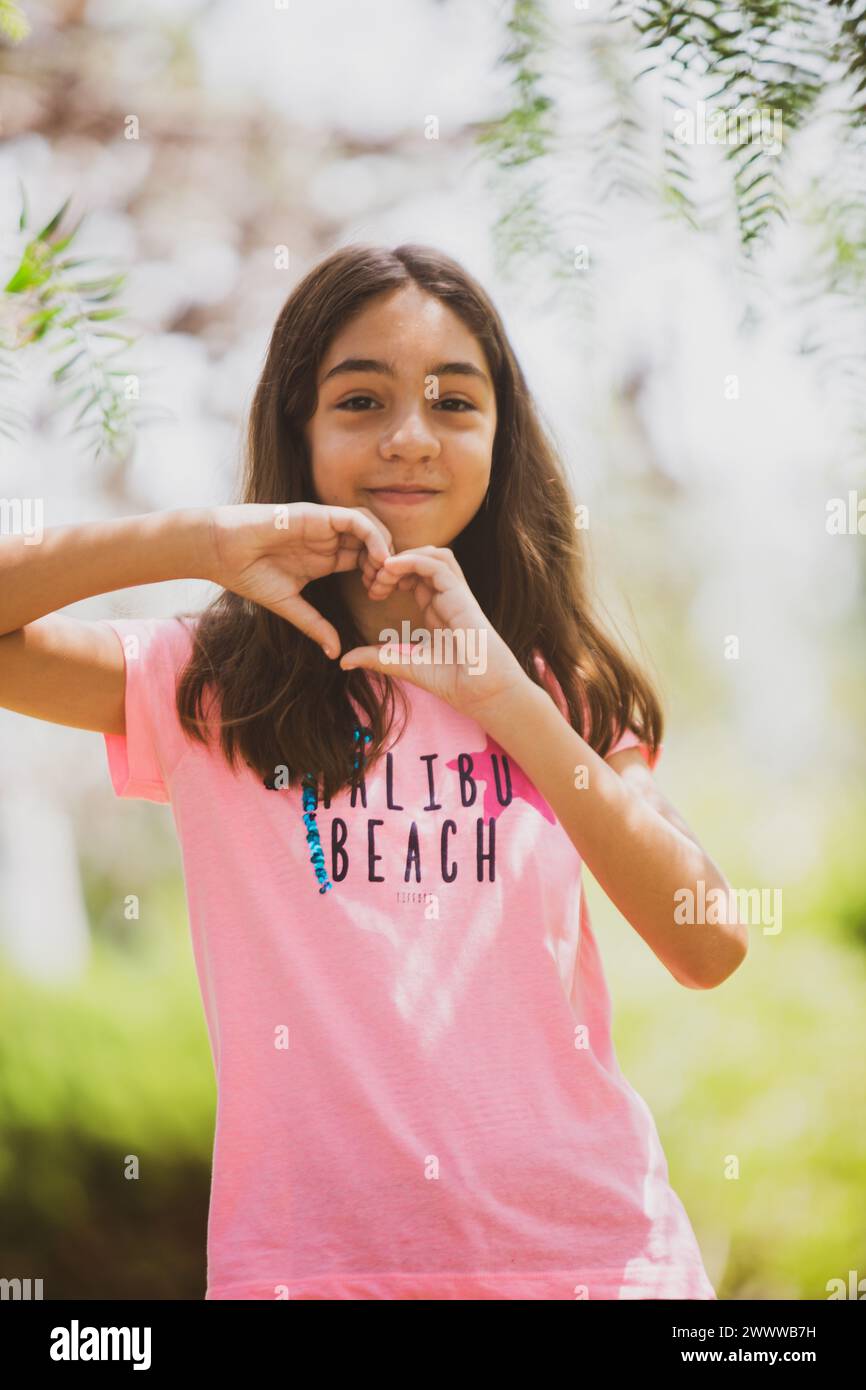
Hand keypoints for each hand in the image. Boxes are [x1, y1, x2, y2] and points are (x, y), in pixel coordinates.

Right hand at [206, 502, 393, 656]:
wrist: (221, 551)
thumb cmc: (248, 574)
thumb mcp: (289, 605)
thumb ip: (314, 625)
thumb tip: (335, 653)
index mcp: (326, 558)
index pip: (364, 560)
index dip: (378, 576)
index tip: (380, 597)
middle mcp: (329, 539)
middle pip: (373, 543)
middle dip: (387, 563)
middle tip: (387, 586)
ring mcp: (325, 526)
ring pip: (370, 527)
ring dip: (384, 547)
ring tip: (384, 572)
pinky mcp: (318, 515)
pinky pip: (355, 520)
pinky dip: (372, 536)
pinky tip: (377, 557)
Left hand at [338, 545, 529, 718]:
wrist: (481, 692)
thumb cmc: (453, 681)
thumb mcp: (404, 665)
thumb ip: (377, 658)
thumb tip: (344, 661)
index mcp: (437, 610)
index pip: (414, 578)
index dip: (390, 576)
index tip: (371, 590)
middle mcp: (446, 598)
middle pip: (422, 561)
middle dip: (394, 564)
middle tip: (372, 580)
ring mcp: (456, 595)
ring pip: (433, 555)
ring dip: (405, 556)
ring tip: (382, 571)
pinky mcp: (462, 596)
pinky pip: (438, 565)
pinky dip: (413, 560)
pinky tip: (391, 568)